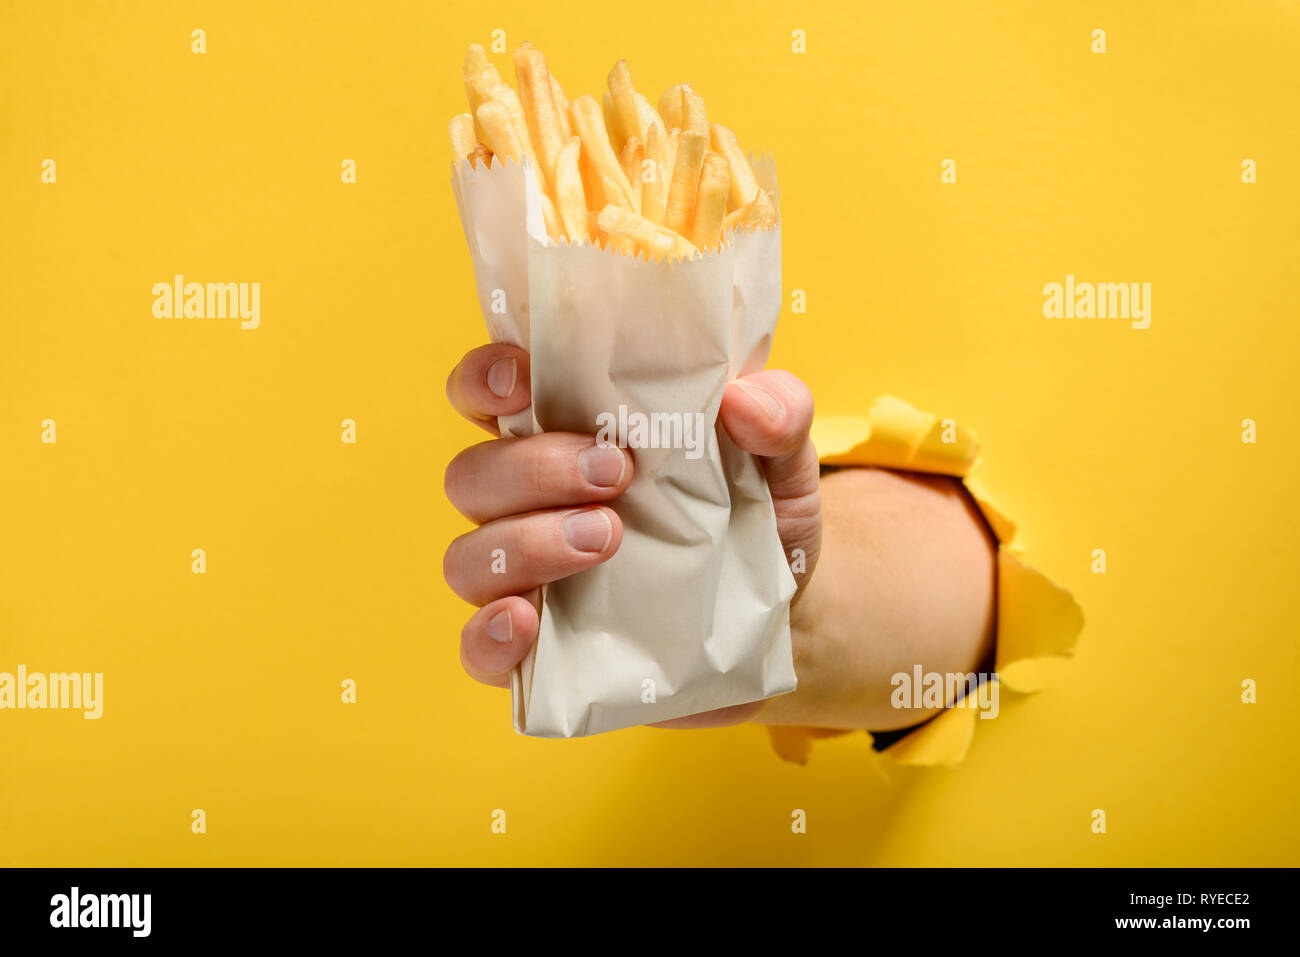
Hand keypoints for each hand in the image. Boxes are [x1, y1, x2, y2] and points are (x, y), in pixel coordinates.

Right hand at [443, 342, 822, 727]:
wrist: (782, 619)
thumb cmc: (757, 518)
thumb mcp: (783, 458)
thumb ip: (778, 413)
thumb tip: (743, 402)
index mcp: (565, 437)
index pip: (487, 394)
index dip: (484, 378)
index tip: (525, 380)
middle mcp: (527, 505)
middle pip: (472, 475)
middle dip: (533, 467)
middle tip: (616, 474)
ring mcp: (525, 581)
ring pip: (468, 558)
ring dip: (525, 543)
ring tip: (605, 540)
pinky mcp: (539, 656)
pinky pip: (477, 649)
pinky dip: (489, 636)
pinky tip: (526, 622)